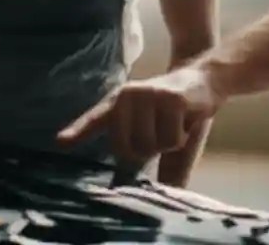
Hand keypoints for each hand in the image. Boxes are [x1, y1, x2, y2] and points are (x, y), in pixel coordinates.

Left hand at [56, 65, 224, 165]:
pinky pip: (171, 139)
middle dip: (149, 152)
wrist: (207, 79)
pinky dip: (182, 137)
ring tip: (175, 123)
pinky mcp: (170, 98)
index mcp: (119, 103)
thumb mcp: (161, 135)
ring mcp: (148, 94)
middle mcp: (128, 95)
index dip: (78, 131)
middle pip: (130, 150)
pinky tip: (186, 119)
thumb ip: (149, 159)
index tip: (61, 142)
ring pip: (152, 146)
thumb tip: (140, 190)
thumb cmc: (180, 112)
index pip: (96, 119)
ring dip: (169, 143)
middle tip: (162, 132)